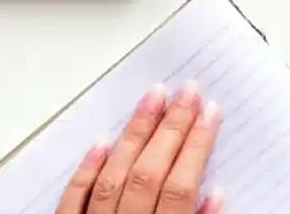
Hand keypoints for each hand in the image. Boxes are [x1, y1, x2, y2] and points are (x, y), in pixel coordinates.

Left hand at [57, 81, 223, 213]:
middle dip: (171, 128)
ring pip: (113, 176)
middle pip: (148, 173)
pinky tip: (102, 141)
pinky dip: (88, 168)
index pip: (181, 187)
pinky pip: (74, 199)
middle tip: (188, 91)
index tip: (210, 113)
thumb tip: (216, 195)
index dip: (197, 147)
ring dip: (134, 134)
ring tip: (153, 98)